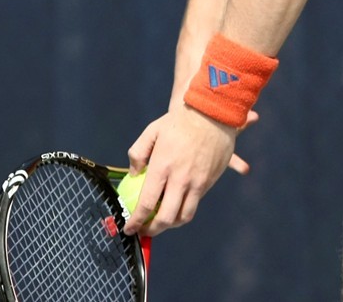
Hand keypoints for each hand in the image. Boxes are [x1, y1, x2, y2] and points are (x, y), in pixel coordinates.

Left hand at [123, 104, 241, 235]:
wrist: (213, 113)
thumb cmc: (179, 121)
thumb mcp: (151, 131)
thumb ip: (138, 153)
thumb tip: (134, 173)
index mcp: (162, 167)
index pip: (146, 204)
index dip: (136, 222)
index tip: (129, 229)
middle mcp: (180, 179)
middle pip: (166, 218)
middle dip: (152, 231)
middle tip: (145, 231)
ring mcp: (197, 182)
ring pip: (184, 216)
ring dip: (171, 224)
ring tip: (161, 221)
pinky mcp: (209, 181)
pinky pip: (196, 203)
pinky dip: (184, 210)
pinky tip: (176, 205)